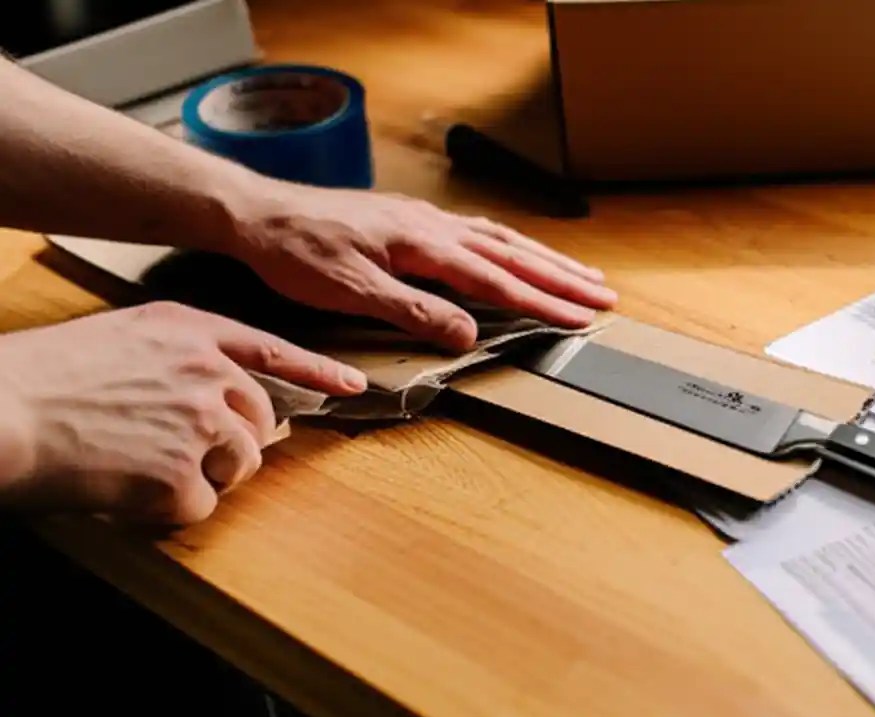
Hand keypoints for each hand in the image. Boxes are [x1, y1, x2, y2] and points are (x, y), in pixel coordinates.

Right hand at [0, 302, 366, 525]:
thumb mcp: (119, 341)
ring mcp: (201, 421)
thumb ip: (179, 361)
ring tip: (138, 464)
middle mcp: (208, 370)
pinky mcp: (184, 473)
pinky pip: (201, 505)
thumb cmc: (40, 380)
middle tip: (172, 452)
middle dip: (231, 444)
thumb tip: (225, 403)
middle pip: (260, 421)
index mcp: (189, 330)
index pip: (272, 349)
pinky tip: (125, 488)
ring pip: (240, 466)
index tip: (353, 385)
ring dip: (201, 477)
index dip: (317, 371)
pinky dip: (167, 509)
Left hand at [223, 182, 617, 351]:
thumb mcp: (352, 292)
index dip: (545, 302)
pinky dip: (510, 245)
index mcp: (426, 245)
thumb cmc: (298, 252)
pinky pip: (478, 232)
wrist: (259, 214)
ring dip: (544, 260)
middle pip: (514, 255)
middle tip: (605, 296)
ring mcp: (425, 220)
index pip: (499, 280)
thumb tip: (469, 333)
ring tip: (580, 275)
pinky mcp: (412, 221)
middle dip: (563, 278)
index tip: (582, 317)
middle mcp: (434, 227)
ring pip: (501, 239)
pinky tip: (515, 251)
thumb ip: (415, 312)